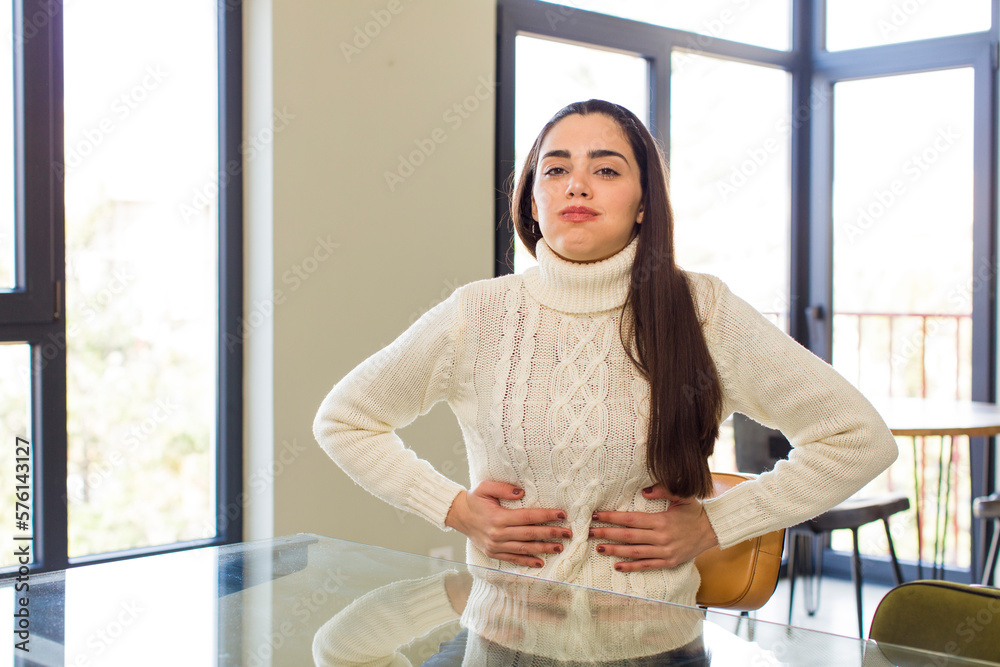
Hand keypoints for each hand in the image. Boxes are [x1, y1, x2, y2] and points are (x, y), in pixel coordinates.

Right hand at [445, 481, 570, 567]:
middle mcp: (498, 534)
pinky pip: (514, 559)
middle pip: (530, 534)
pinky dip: (527, 562)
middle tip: (568, 533)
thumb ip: (503, 488)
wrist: (459, 516)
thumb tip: (522, 492)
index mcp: (498, 517)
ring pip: (525, 548)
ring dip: (544, 548)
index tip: (562, 514)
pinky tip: (540, 562)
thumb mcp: (485, 488)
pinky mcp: (494, 553)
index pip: (528, 516)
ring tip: (560, 547)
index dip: (546, 515)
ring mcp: (496, 546)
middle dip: (551, 533)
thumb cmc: (475, 499)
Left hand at [589, 484, 718, 571]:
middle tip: (588, 533)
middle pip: (628, 536)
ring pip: (634, 552)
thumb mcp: (682, 496)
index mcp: (661, 520)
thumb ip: (663, 490)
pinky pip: (646, 565)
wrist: (713, 530)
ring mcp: (664, 551)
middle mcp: (661, 537)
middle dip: (607, 534)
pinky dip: (631, 566)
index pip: (631, 519)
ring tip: (598, 547)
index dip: (612, 518)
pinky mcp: (668, 562)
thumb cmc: (695, 511)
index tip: (597, 516)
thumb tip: (644, 490)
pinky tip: (617, 565)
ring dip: (614, 550)